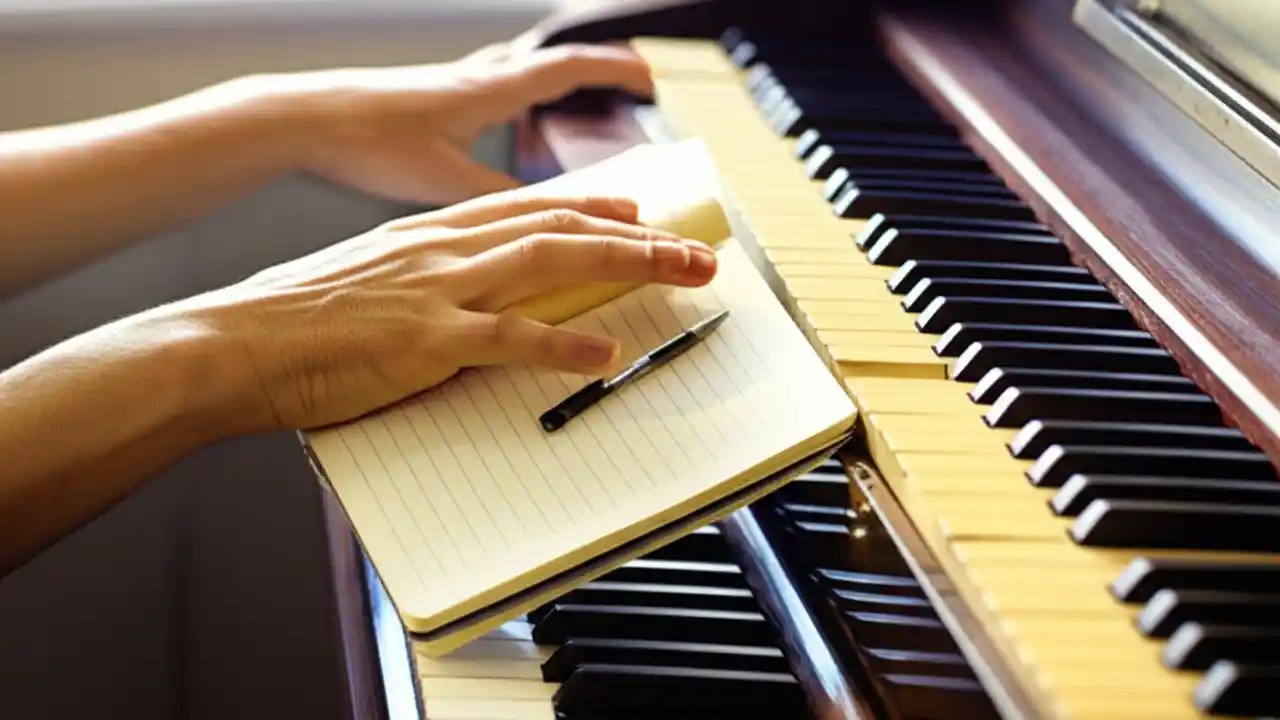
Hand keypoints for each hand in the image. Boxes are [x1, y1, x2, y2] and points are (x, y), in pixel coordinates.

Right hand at [167, 192, 715, 433]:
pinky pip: (509, 339)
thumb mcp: (369, 280)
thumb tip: (462, 298)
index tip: (635, 212)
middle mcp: (442, 249)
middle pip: (557, 227)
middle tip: (691, 247)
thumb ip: (424, 280)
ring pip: (550, 263)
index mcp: (429, 233)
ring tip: (679, 275)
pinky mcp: (424, 341)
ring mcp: (436, 291)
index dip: (590, 208)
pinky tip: (603, 351)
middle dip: (634, 234)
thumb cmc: (295, 320)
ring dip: (624, 266)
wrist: (235, 343)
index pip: (526, 208)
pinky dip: (562, 345)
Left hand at [271, 41, 652, 205]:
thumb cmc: (370, 141)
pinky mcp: (431, 99)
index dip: (614, 72)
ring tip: (579, 91)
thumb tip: (550, 219)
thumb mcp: (447, 182)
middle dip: (595, 66)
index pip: (568, 69)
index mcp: (490, 90)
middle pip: (550, 58)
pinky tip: (503, 116)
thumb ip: (502, 199)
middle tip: (632, 75)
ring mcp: (453, 84)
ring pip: (518, 67)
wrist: (305, 120)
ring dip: (555, 73)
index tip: (652, 77)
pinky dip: (516, 91)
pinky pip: (491, 84)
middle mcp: (476, 78)